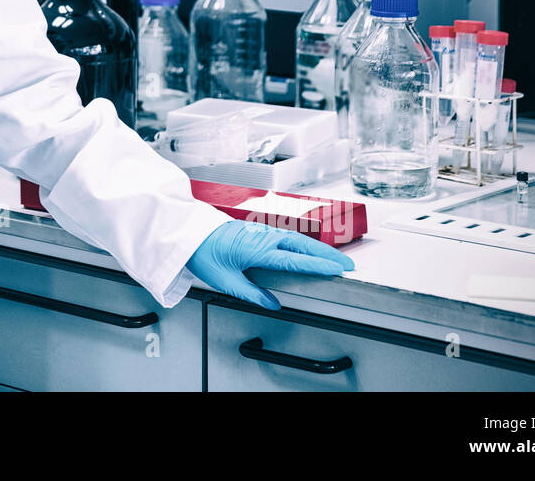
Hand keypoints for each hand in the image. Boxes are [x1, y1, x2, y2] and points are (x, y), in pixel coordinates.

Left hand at [186, 219, 354, 309]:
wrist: (187, 232)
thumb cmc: (203, 253)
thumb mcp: (225, 281)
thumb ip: (252, 293)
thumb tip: (273, 303)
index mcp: (258, 250)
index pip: (295, 259)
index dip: (319, 265)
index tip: (338, 269)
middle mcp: (263, 237)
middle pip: (302, 245)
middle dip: (326, 254)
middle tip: (347, 265)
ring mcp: (261, 231)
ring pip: (295, 238)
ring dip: (316, 247)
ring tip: (333, 258)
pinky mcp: (257, 230)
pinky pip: (286, 235)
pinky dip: (302, 242)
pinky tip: (306, 249)